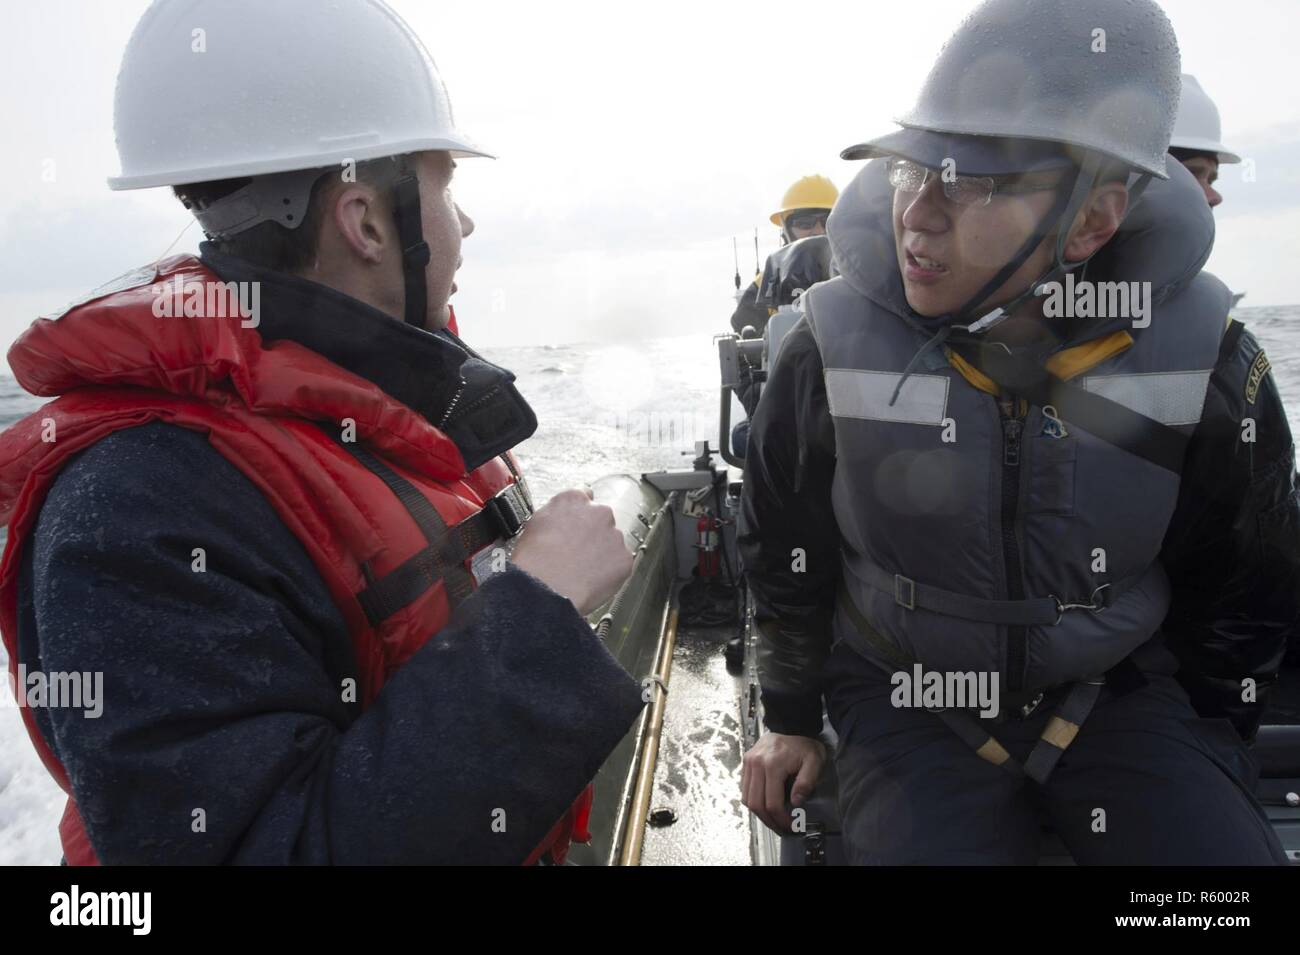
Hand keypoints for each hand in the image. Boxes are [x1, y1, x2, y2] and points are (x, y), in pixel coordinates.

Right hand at [511, 488, 632, 616]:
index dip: (580, 515)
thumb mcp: (535, 523)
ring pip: (612, 543)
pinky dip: (611, 572)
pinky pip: (621, 564)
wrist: (546, 588)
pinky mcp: (625, 559)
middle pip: (602, 520)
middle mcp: (599, 512)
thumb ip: (556, 513)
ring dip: (602, 554)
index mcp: (574, 500)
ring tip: (582, 570)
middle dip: (593, 534)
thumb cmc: (534, 560)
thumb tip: (561, 517)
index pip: (585, 497)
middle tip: (577, 553)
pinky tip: (592, 580)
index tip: (577, 526)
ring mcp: (615, 536)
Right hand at [741, 732, 826, 832]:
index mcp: (772, 764)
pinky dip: (753, 801)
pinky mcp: (745, 762)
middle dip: (769, 821)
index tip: (791, 826)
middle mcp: (756, 763)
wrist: (791, 726)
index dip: (781, 819)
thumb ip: (806, 782)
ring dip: (759, 814)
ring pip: (746, 798)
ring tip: (774, 820)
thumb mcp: (814, 761)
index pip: (772, 802)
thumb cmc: (803, 746)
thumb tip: (796, 802)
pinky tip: (766, 805)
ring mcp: (748, 762)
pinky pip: (744, 789)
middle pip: (756, 803)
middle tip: (782, 829)